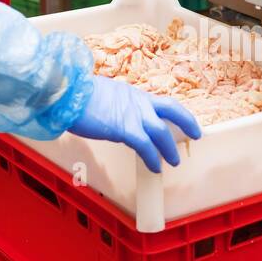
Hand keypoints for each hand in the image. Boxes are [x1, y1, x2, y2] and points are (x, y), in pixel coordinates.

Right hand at [68, 76, 201, 172]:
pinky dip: (152, 158)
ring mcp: (132, 114)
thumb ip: (115, 105)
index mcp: (133, 93)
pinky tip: (155, 167)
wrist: (67, 93)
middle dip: (186, 123)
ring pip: (161, 132)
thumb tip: (115, 116)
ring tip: (173, 161)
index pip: (161, 102)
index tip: (186, 120)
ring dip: (169, 148)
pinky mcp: (124, 129)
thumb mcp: (103, 95)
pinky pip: (145, 147)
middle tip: (194, 135)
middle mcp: (137, 101)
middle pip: (171, 110)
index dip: (177, 112)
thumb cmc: (76, 95)